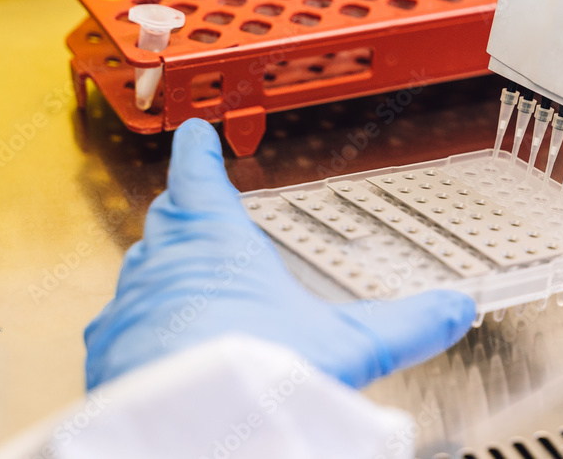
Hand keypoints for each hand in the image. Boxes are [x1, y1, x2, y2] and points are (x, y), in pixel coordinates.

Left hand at [85, 119, 475, 389]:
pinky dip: (142, 325)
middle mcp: (163, 264)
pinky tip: (162, 347)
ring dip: (163, 269)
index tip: (194, 133)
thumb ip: (406, 326)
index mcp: (215, 240)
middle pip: (166, 220)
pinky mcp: (107, 357)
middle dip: (182, 210)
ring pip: (141, 272)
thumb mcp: (346, 344)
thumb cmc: (252, 372)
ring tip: (185, 281)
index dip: (197, 151)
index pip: (198, 175)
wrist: (184, 434)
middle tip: (192, 207)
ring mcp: (128, 310)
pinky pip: (122, 326)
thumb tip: (454, 310)